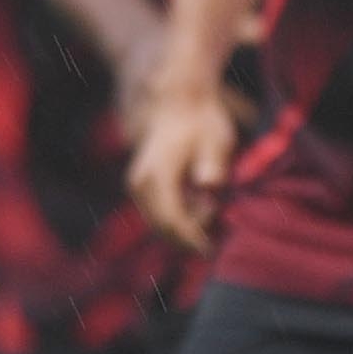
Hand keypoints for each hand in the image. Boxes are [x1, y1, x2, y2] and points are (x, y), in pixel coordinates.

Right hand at [129, 83, 238, 250]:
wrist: (176, 103)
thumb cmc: (201, 121)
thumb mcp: (216, 139)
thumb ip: (213, 164)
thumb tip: (207, 184)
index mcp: (157, 174)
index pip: (172, 220)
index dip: (192, 240)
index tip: (213, 251)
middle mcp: (139, 184)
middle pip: (163, 228)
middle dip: (190, 235)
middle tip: (216, 216)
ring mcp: (136, 187)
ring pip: (159, 225)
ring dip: (185, 227)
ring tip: (209, 203)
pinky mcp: (139, 189)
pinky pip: (157, 216)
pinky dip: (177, 219)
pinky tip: (198, 202)